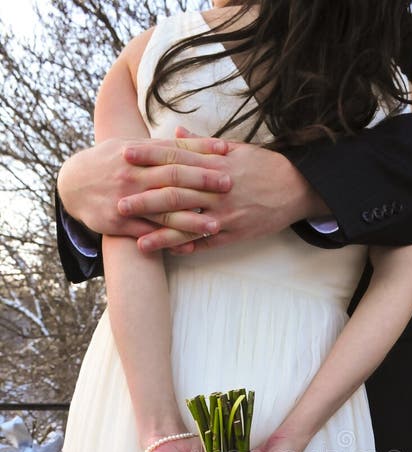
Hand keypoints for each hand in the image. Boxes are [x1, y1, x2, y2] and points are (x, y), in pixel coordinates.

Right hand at [57, 136, 230, 240]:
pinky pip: (148, 233)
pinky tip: (189, 246)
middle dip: (202, 181)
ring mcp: (125, 199)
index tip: (226, 155)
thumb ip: (161, 145)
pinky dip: (169, 240)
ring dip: (191, 219)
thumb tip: (191, 135)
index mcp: (137, 153)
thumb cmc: (110, 162)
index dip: (201, 153)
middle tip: (229, 186)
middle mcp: (132, 174)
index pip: (174, 151)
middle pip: (172, 177)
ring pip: (163, 210)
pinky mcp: (118, 223)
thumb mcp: (131, 147)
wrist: (72, 184)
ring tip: (216, 225)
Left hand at [119, 127, 329, 252]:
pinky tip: (169, 252)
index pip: (175, 158)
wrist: (296, 187)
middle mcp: (217, 188)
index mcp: (215, 163)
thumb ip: (202, 145)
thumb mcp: (234, 148)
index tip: (124, 155)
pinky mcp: (235, 232)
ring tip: (137, 240)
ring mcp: (226, 213)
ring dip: (161, 234)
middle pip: (175, 193)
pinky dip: (188, 247)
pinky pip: (207, 242)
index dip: (149, 157)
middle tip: (119, 203)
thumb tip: (175, 134)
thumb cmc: (263, 166)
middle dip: (145, 199)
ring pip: (188, 224)